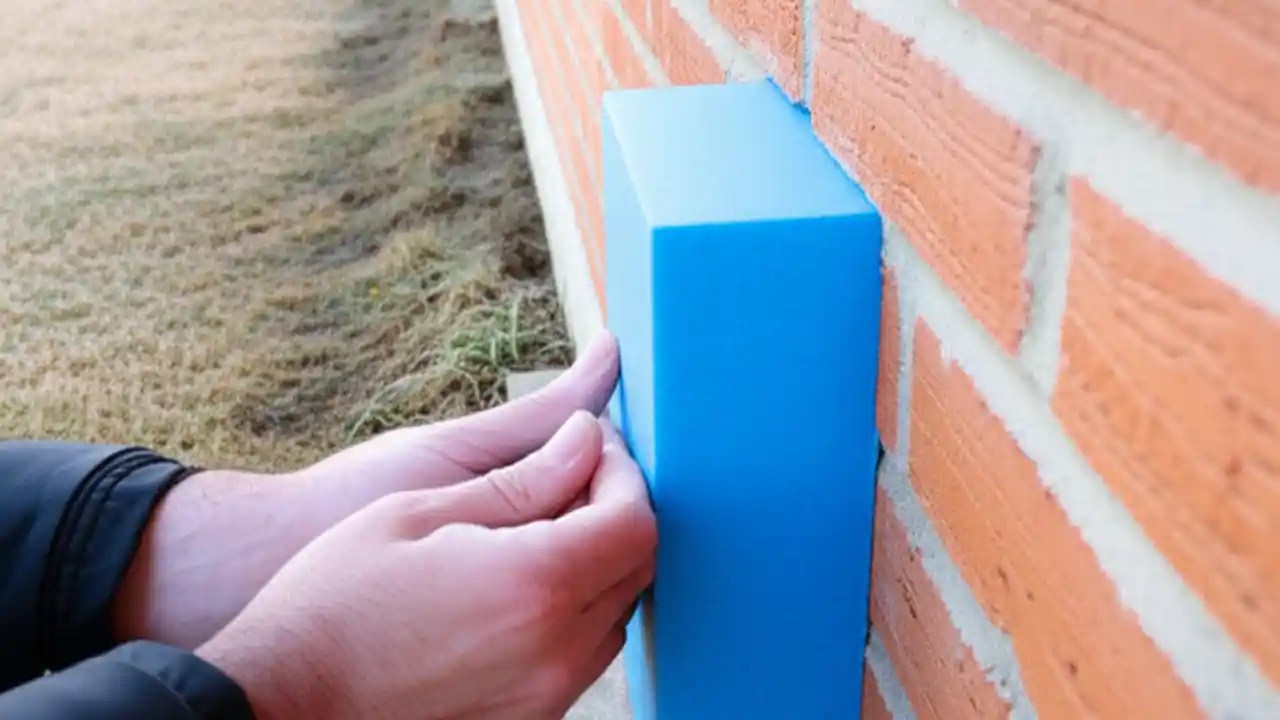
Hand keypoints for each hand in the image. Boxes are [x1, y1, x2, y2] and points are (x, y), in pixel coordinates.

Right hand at [196, 417, 655, 719]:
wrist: (284, 698)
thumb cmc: (335, 600)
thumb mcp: (419, 510)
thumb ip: (522, 479)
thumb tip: (585, 438)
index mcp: (534, 584)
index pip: (635, 520)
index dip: (622, 473)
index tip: (589, 447)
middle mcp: (557, 650)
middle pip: (637, 566)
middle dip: (616, 510)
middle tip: (569, 477)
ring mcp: (547, 696)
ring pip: (615, 612)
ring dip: (597, 561)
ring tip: (539, 530)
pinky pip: (582, 655)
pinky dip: (572, 610)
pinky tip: (519, 585)